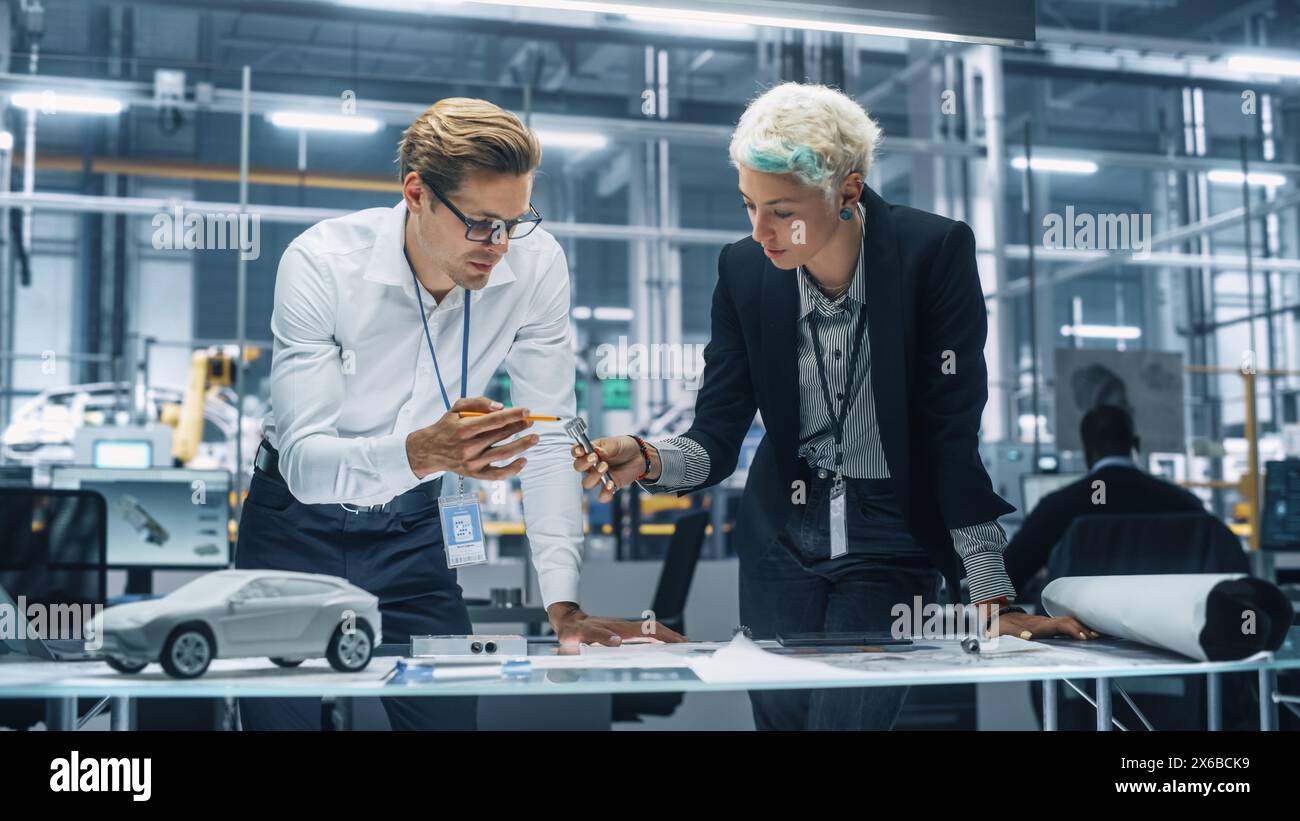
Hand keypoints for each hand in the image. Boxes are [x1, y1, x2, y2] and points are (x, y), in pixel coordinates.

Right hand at [405, 396, 537, 479]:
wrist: (429, 451)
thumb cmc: (446, 426)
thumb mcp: (456, 408)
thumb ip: (477, 403)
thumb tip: (500, 407)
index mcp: (463, 429)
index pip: (494, 421)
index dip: (513, 415)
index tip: (527, 411)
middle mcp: (468, 447)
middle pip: (501, 436)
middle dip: (519, 427)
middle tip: (531, 421)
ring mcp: (472, 462)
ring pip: (503, 454)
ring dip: (522, 445)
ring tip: (535, 438)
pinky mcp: (475, 474)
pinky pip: (498, 474)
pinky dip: (513, 469)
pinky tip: (524, 460)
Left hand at [547, 602, 686, 648]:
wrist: (568, 621)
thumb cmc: (574, 630)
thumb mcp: (581, 636)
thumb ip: (598, 638)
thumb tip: (617, 642)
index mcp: (620, 629)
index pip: (648, 631)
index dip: (664, 636)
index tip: (678, 642)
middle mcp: (625, 627)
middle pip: (654, 629)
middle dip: (671, 635)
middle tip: (686, 643)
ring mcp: (624, 628)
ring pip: (650, 630)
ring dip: (666, 635)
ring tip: (679, 643)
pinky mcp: (621, 632)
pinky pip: (642, 634)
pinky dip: (655, 637)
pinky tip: (659, 643)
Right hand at [570, 435, 658, 502]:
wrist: (639, 456)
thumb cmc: (624, 447)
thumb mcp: (616, 443)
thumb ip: (606, 448)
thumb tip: (596, 451)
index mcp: (590, 451)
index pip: (576, 452)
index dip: (576, 452)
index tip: (581, 451)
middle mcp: (591, 465)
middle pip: (578, 468)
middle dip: (584, 464)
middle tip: (594, 458)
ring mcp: (599, 477)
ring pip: (587, 483)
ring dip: (594, 476)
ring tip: (605, 467)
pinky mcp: (608, 487)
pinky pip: (602, 496)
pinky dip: (605, 492)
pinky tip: (611, 484)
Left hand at [989, 610, 1100, 640]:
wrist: (1000, 615)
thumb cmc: (1003, 625)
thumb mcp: (1006, 630)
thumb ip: (1016, 632)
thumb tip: (1027, 636)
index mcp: (1037, 625)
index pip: (1059, 625)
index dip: (1071, 630)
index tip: (1083, 637)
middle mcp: (1044, 622)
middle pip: (1067, 622)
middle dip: (1082, 629)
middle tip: (1096, 638)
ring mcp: (1046, 622)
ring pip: (1067, 621)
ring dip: (1081, 627)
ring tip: (1095, 635)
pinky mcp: (1047, 624)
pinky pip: (1064, 624)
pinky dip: (1075, 627)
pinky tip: (1083, 633)